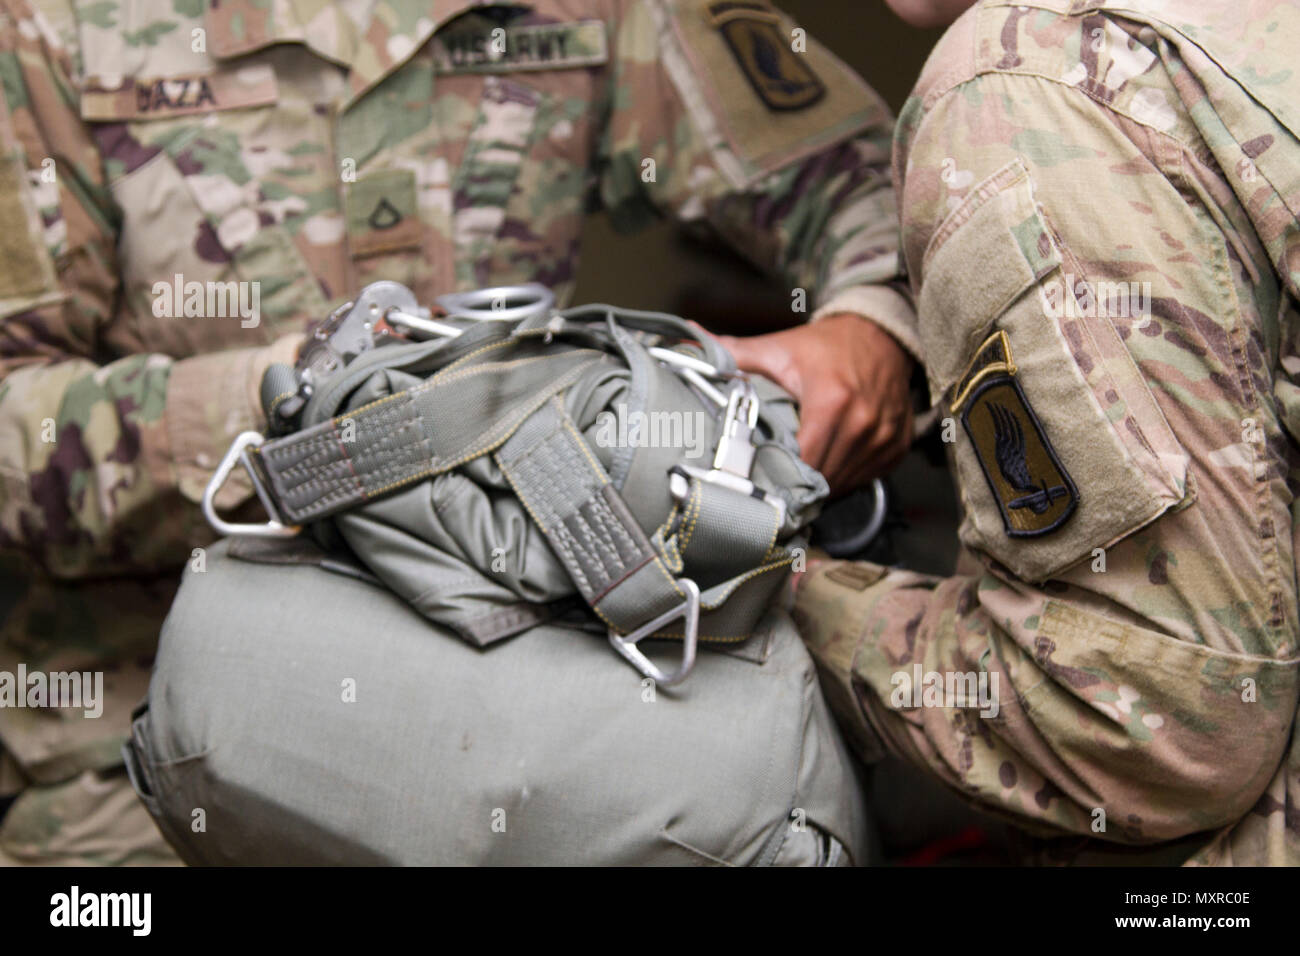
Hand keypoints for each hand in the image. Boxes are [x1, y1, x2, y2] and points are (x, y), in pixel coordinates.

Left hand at [716, 313, 913, 495]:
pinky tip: (828, 464)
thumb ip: (733, 355)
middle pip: (822, 478)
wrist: (881, 333)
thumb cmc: (826, 346)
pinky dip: (845, 477)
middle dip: (796, 486)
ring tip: (798, 478)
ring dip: (821, 485)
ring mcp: (884, 437)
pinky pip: (866, 478)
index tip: (757, 482)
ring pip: (845, 484)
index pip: (803, 461)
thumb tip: (689, 347)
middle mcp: (863, 422)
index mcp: (832, 400)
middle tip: (772, 487)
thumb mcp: (778, 349)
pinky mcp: (896, 446)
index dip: (778, 476)